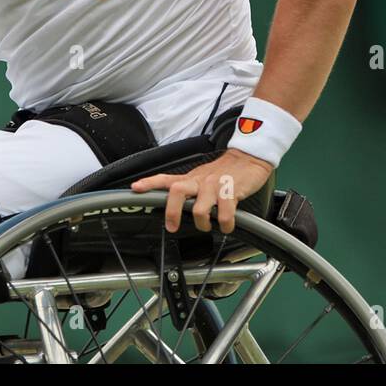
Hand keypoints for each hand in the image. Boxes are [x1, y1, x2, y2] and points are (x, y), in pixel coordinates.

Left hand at [130, 149, 274, 233]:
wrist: (250, 158)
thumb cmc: (226, 171)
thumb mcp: (203, 176)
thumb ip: (189, 187)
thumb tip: (175, 203)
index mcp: (191, 178)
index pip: (166, 179)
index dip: (149, 183)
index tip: (135, 188)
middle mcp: (200, 181)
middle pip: (177, 192)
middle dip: (172, 212)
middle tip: (172, 226)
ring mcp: (214, 186)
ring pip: (199, 210)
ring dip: (203, 224)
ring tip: (209, 225)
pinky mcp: (231, 192)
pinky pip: (224, 216)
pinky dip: (225, 226)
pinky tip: (227, 226)